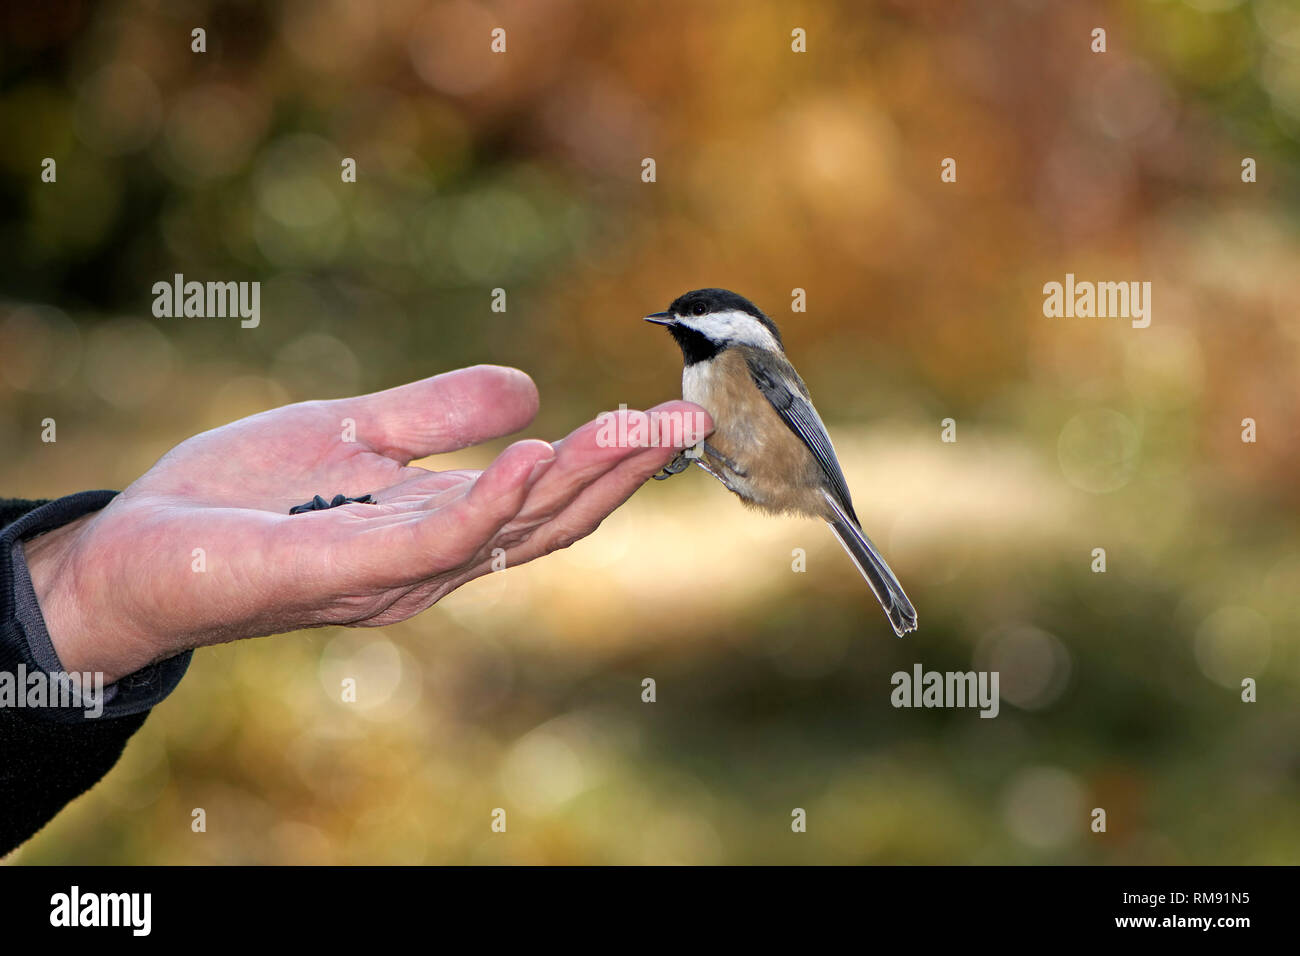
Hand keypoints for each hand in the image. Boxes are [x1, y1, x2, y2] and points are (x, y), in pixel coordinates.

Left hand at [23, 366, 710, 682]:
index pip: (547, 500)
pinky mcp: (348, 569)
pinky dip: (494, 500)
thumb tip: (529, 391)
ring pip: (514, 530)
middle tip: (690, 415)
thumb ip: (436, 416)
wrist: (139, 548)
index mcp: (442, 529)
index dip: (612, 460)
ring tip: (638, 425)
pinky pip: (440, 538)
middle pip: (552, 520)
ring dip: (582, 478)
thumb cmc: (241, 499)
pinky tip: (533, 453)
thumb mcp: (354, 435)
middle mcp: (436, 563)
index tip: (669, 411)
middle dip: (624, 469)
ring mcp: (399, 573)